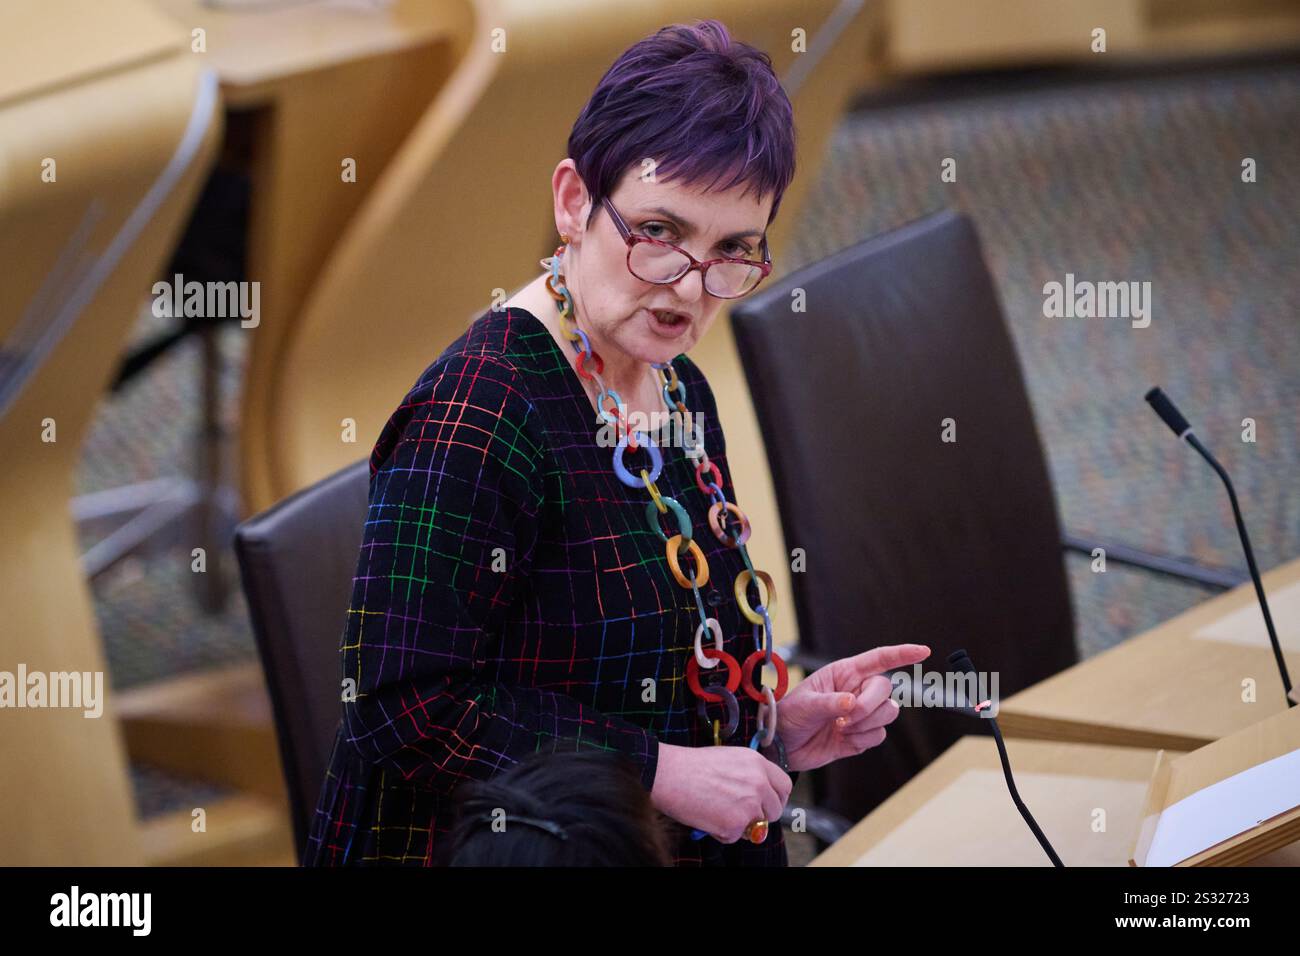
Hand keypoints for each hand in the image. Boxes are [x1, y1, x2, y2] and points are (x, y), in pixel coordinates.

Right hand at [650, 742, 791, 843]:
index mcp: (758, 763)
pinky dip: (721, 832)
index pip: (784, 786)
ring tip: (717, 810)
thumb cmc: (692, 765)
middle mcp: (759, 783)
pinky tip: (706, 816)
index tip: (768, 804)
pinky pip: (735, 837)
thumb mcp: (730, 759)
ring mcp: (749, 805)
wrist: (670, 774)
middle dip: (760, 815)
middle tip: (740, 813)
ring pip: (757, 827)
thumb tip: (760, 796)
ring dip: (741, 825)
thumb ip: (751, 775)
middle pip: (775, 810)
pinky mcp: (735, 825)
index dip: (777, 798)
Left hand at [776, 644, 930, 772]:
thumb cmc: (788, 715)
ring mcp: (860, 714)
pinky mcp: (861, 736)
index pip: (879, 659)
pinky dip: (864, 739)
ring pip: (888, 713)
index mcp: (844, 673)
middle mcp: (856, 691)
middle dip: (870, 705)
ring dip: (867, 723)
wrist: (781, 746)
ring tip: (841, 728)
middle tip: (847, 717)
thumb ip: (830, 703)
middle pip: (886, 689)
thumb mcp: (804, 705)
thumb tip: (852, 703)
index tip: (923, 652)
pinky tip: (844, 740)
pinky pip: (878, 735)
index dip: (902, 654)